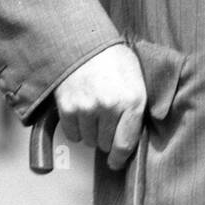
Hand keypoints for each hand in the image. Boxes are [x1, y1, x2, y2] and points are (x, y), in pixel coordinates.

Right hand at [54, 41, 146, 169]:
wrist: (84, 42)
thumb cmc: (114, 61)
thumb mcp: (136, 80)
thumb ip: (136, 108)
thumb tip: (131, 139)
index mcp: (132, 100)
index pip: (125, 144)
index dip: (119, 158)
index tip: (116, 162)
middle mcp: (110, 107)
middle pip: (105, 143)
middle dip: (106, 136)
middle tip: (105, 120)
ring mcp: (87, 108)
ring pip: (89, 140)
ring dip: (91, 132)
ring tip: (93, 111)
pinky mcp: (68, 107)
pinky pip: (72, 134)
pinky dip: (76, 127)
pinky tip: (80, 111)